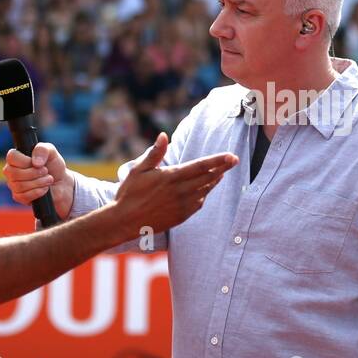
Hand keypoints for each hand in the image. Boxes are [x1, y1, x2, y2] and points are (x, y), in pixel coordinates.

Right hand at [3, 141, 74, 218]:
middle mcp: (12, 171)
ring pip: (19, 185)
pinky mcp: (19, 197)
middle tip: (46, 171)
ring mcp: (13, 185)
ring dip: (39, 182)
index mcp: (16, 158)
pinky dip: (37, 192)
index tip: (37, 163)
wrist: (61, 183)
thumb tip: (35, 163)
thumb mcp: (51, 152)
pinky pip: (23, 196)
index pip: (11, 157)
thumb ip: (42, 149)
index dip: (25, 161)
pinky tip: (45, 189)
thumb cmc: (53, 166)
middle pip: (13, 173)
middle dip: (34, 173)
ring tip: (49, 179)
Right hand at [111, 133, 237, 236]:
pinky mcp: (181, 216)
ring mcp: (182, 205)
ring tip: (222, 173)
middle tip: (233, 161)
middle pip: (208, 177)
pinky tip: (206, 189)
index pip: (201, 166)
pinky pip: (199, 203)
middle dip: (222, 168)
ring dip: (214, 180)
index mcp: (171, 177)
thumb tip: (164, 135)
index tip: (232, 156)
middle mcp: (180, 191)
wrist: (124, 222)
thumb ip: (155, 153)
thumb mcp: (138, 169)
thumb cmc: (129, 193)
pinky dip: (205, 194)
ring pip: (205, 190)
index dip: (218, 161)